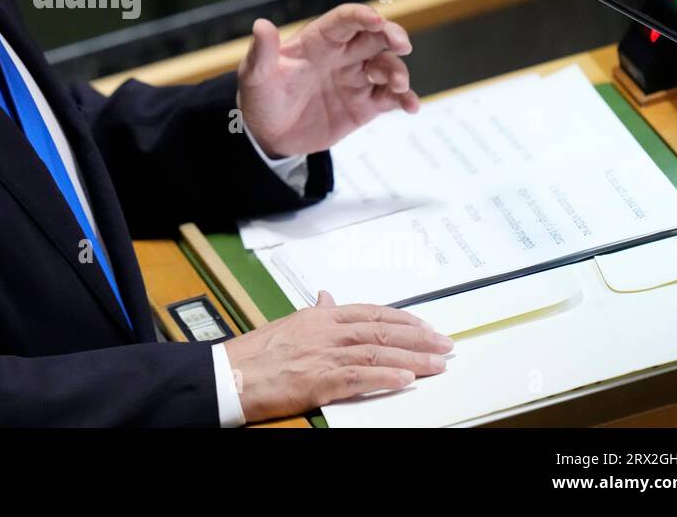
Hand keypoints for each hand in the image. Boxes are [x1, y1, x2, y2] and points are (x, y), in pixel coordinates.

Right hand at [223, 290, 453, 422]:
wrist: (231, 374)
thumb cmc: (255, 354)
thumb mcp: (288, 324)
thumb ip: (315, 312)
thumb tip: (329, 298)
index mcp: (319, 317)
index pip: (371, 312)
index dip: (403, 318)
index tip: (425, 326)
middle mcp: (325, 331)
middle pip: (382, 330)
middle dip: (419, 338)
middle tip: (445, 344)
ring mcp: (323, 354)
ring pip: (377, 352)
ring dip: (413, 358)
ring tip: (438, 364)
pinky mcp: (319, 379)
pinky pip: (359, 376)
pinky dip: (385, 376)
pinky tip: (406, 379)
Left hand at [236, 3, 418, 156]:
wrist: (268, 135)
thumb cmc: (261, 98)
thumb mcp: (255, 77)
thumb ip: (262, 53)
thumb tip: (261, 25)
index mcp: (318, 41)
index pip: (345, 20)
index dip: (361, 16)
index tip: (376, 20)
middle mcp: (342, 55)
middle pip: (375, 36)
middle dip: (392, 35)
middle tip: (401, 44)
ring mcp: (356, 79)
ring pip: (387, 66)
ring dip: (398, 71)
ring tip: (397, 85)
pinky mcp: (365, 105)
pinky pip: (391, 98)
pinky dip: (405, 99)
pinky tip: (411, 106)